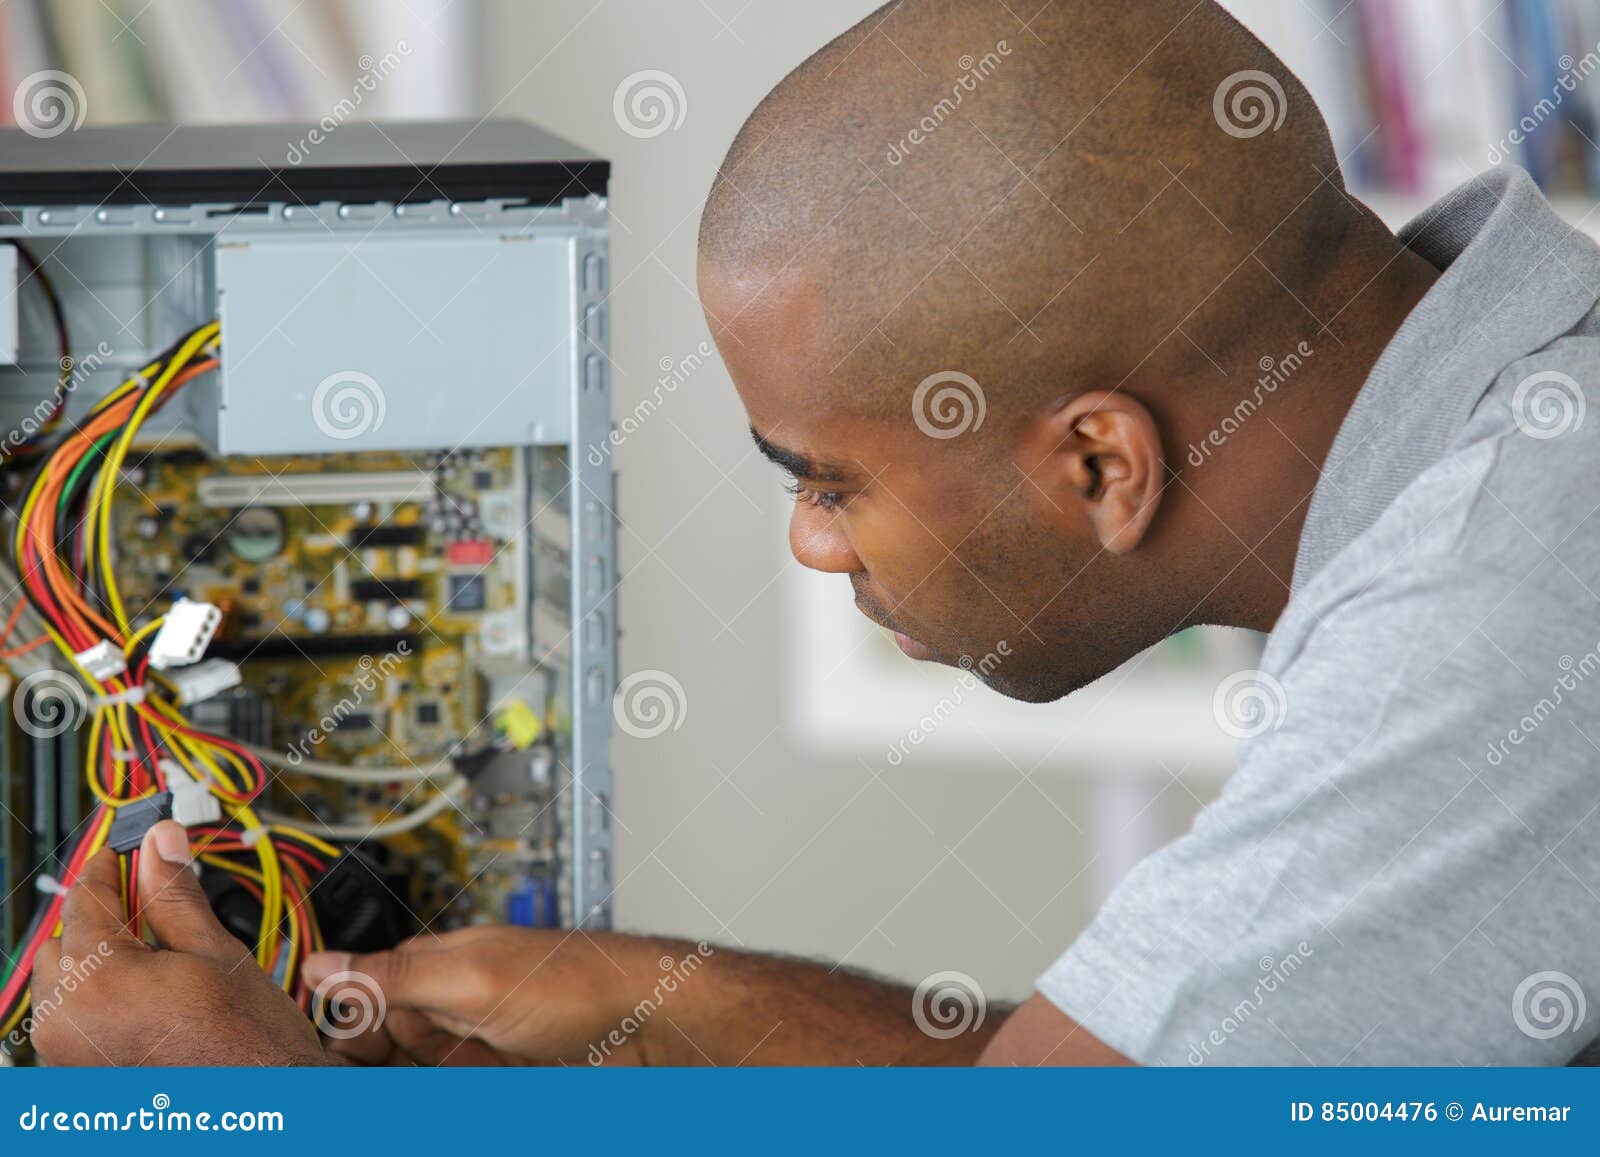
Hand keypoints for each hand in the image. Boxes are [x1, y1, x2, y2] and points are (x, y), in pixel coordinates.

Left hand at [29, 820, 323, 1065]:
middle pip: (65, 939)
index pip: (87, 899)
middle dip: (105, 918)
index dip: (114, 864)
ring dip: (98, 959)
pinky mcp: (77, 1074)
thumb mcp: (216, 951)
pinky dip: (99, 996)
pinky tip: (148, 993)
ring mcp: (67, 1053)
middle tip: (157, 903)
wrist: (263, 1105)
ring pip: (63, 980)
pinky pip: (71, 1017)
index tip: (130, 846)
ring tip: (158, 956)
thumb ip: (174, 894)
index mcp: (97, 980)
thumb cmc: (248, 1045)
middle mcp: (66, 1020)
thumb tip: (162, 842)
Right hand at [300, 927, 643, 1065]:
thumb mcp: (472, 980)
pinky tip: (447, 1082)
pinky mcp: (502, 1075)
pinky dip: (438, 1088)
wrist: (649, 1022)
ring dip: (403, 1079)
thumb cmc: (577, 983)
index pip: (366, 997)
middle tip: (349, 1090)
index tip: (323, 1065)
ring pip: (417, 1071)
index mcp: (438, 965)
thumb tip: (324, 965)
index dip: (343, 1032)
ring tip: (392, 1083)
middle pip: (385, 1044)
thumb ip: (396, 977)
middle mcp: (454, 1001)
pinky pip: (454, 1089)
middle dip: (366, 1067)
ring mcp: (478, 1041)